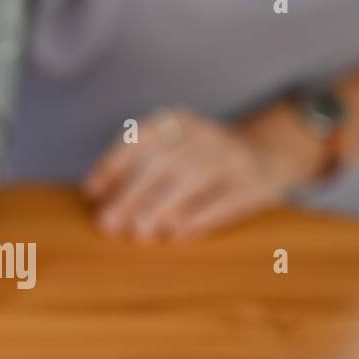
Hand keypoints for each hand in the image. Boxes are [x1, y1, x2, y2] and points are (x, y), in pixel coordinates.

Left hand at [83, 105, 323, 240]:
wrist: (267, 154)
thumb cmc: (200, 161)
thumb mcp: (170, 151)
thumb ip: (134, 168)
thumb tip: (95, 196)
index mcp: (177, 122)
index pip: (140, 138)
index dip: (112, 163)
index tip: (91, 192)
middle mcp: (204, 134)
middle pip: (162, 161)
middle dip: (131, 195)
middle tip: (109, 225)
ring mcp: (231, 156)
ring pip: (191, 178)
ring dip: (160, 207)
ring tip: (138, 233)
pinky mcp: (254, 182)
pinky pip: (225, 199)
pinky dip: (199, 217)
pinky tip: (177, 235)